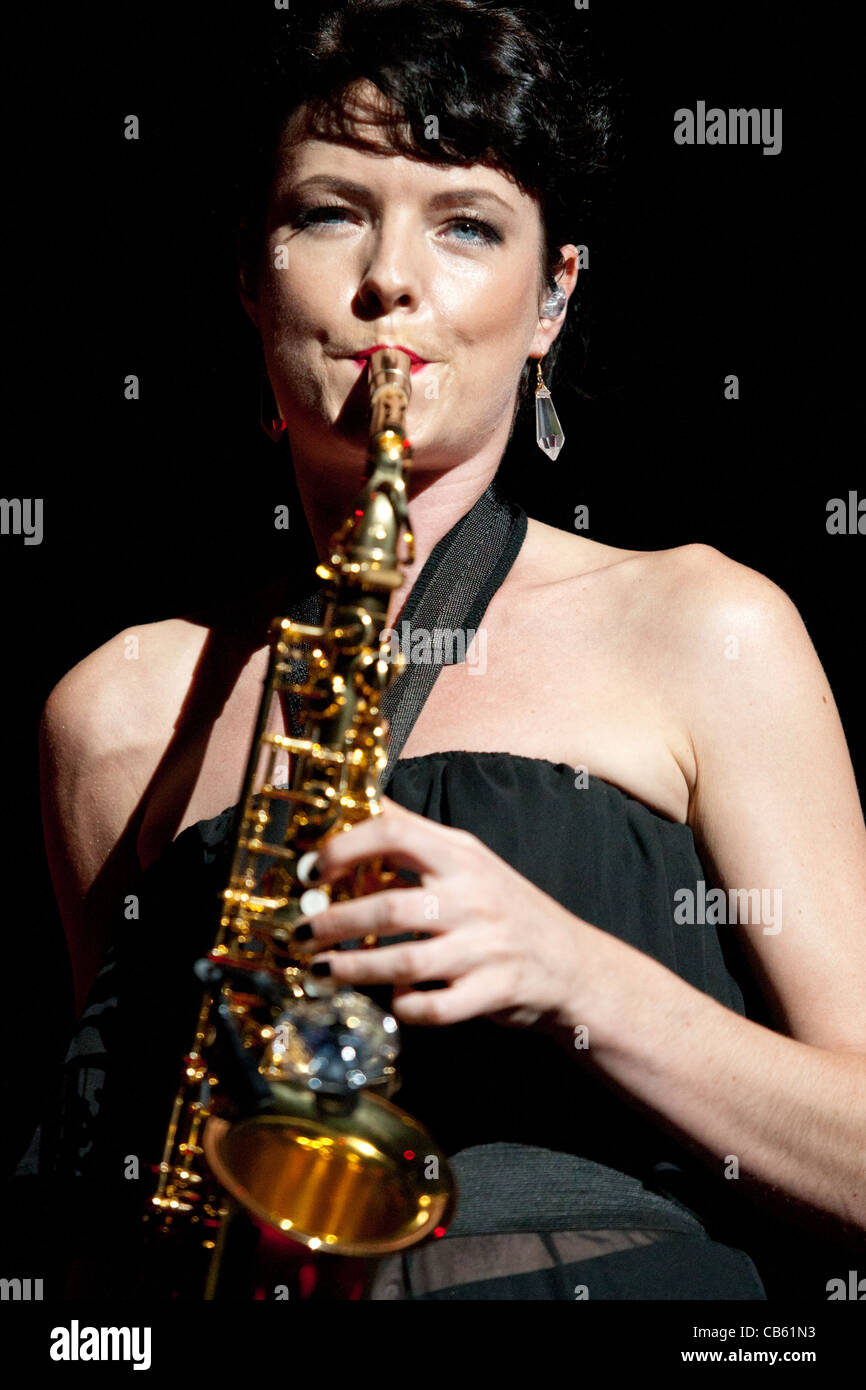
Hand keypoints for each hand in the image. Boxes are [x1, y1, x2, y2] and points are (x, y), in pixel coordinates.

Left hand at [294, 795, 591, 1030]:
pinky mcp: (493, 992)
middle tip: (302, 934)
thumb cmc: (505, 907)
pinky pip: (435, 1008)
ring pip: (406, 962)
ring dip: (354, 969)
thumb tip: (359, 805)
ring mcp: (485, 947)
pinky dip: (405, 1006)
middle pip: (391, 907)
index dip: (345, 848)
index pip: (395, 832)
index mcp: (461, 856)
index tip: (315, 871)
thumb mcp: (468, 859)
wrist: (571, 962)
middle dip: (335, 924)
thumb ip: (416, 838)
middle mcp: (473, 897)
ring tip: (321, 970)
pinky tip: (391, 1000)